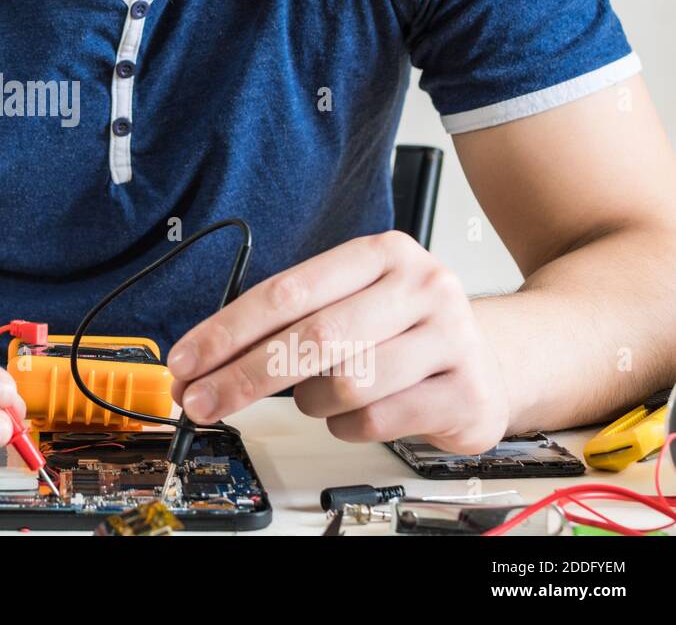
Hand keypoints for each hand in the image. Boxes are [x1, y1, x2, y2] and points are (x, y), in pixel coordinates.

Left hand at [166, 230, 509, 453]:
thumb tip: (206, 359)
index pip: (285, 291)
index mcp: (381, 253)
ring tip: (318, 396)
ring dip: (311, 402)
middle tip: (201, 402)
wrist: (492, 359)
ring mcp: (449, 338)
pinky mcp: (464, 392)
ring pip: (344, 385)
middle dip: (242, 377)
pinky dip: (346, 425)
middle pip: (309, 338)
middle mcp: (420, 286)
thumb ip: (289, 318)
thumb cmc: (402, 329)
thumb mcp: (353, 300)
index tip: (187, 361)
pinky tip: (354, 412)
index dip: (226, 330)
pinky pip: (374, 420)